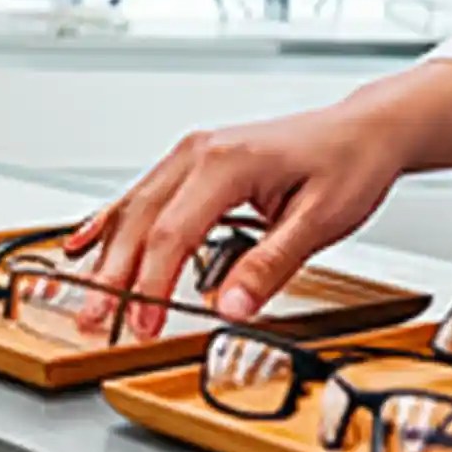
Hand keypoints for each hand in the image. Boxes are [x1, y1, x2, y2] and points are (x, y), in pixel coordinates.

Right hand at [63, 103, 405, 337]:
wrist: (363, 128)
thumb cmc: (347, 162)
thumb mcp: (320, 221)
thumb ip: (269, 265)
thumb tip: (229, 304)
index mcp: (226, 163)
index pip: (172, 233)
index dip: (151, 284)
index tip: (143, 323)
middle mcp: (199, 153)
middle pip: (140, 221)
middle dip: (113, 275)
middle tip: (94, 319)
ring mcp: (191, 154)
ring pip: (133, 208)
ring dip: (108, 255)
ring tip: (87, 295)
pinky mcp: (192, 163)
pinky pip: (142, 195)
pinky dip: (112, 222)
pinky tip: (87, 242)